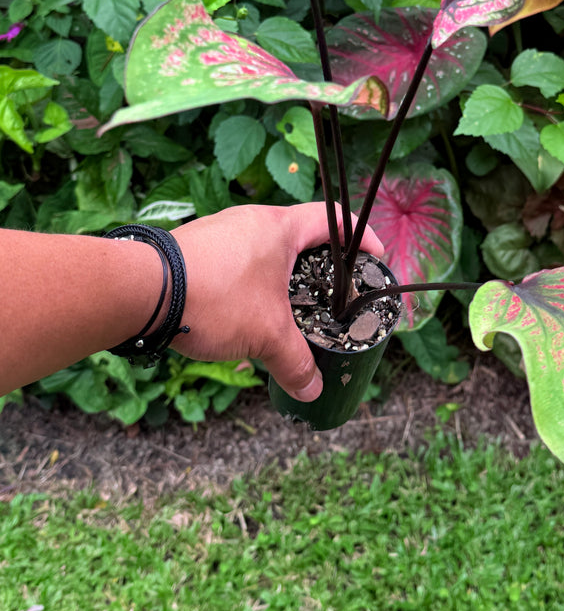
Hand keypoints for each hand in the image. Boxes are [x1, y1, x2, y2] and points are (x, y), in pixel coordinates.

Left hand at [170, 204, 383, 401]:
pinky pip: (237, 267)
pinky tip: (242, 325)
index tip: (375, 259)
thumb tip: (313, 390)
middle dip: (317, 273)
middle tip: (330, 300)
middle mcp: (253, 222)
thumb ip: (295, 362)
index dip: (361, 238)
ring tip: (284, 321)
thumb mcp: (265, 335)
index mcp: (280, 227)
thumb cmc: (215, 297)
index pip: (334, 219)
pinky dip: (249, 292)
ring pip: (265, 257)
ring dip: (279, 287)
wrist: (142, 291)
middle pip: (299, 240)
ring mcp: (222, 233)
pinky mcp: (197, 250)